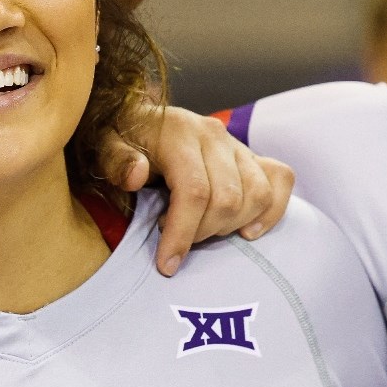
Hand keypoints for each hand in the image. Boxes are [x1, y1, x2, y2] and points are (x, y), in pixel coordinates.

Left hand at [100, 106, 293, 276]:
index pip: (194, 190)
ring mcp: (237, 144)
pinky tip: (247, 231)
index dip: (183, 233)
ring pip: (257, 194)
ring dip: (231, 225)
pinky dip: (271, 210)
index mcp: (178, 131)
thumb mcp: (104, 146)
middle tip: (178, 241)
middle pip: (228, 198)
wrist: (140, 120)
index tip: (167, 265)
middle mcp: (214, 134)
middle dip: (202, 233)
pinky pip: (281, 180)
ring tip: (202, 231)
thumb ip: (116, 160)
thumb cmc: (121, 141)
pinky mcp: (253, 155)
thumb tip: (136, 175)